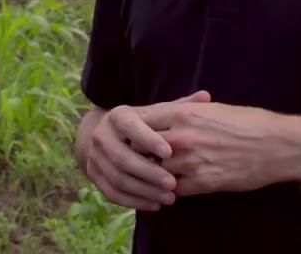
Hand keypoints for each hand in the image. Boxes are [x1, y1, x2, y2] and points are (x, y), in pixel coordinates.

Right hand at [84, 90, 212, 210]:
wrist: (108, 136)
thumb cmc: (142, 124)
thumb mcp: (156, 113)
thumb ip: (179, 107)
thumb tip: (206, 95)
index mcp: (118, 116)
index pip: (130, 127)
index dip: (148, 140)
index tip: (169, 152)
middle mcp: (101, 136)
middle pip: (122, 158)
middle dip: (148, 172)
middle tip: (172, 183)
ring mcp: (95, 157)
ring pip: (118, 179)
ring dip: (144, 191)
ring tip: (169, 198)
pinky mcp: (94, 176)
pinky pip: (113, 193)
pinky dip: (134, 201)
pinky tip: (155, 205)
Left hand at [137, 100, 300, 196]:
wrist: (278, 145)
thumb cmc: (248, 122)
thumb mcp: (213, 109)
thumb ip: (185, 111)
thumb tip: (163, 115)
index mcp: (184, 113)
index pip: (140, 120)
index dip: (132, 128)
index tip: (129, 133)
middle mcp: (183, 136)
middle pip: (141, 147)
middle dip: (137, 151)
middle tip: (136, 155)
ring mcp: (192, 161)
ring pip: (155, 170)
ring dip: (153, 172)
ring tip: (154, 172)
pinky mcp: (203, 183)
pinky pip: (174, 189)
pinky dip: (171, 189)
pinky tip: (173, 186)